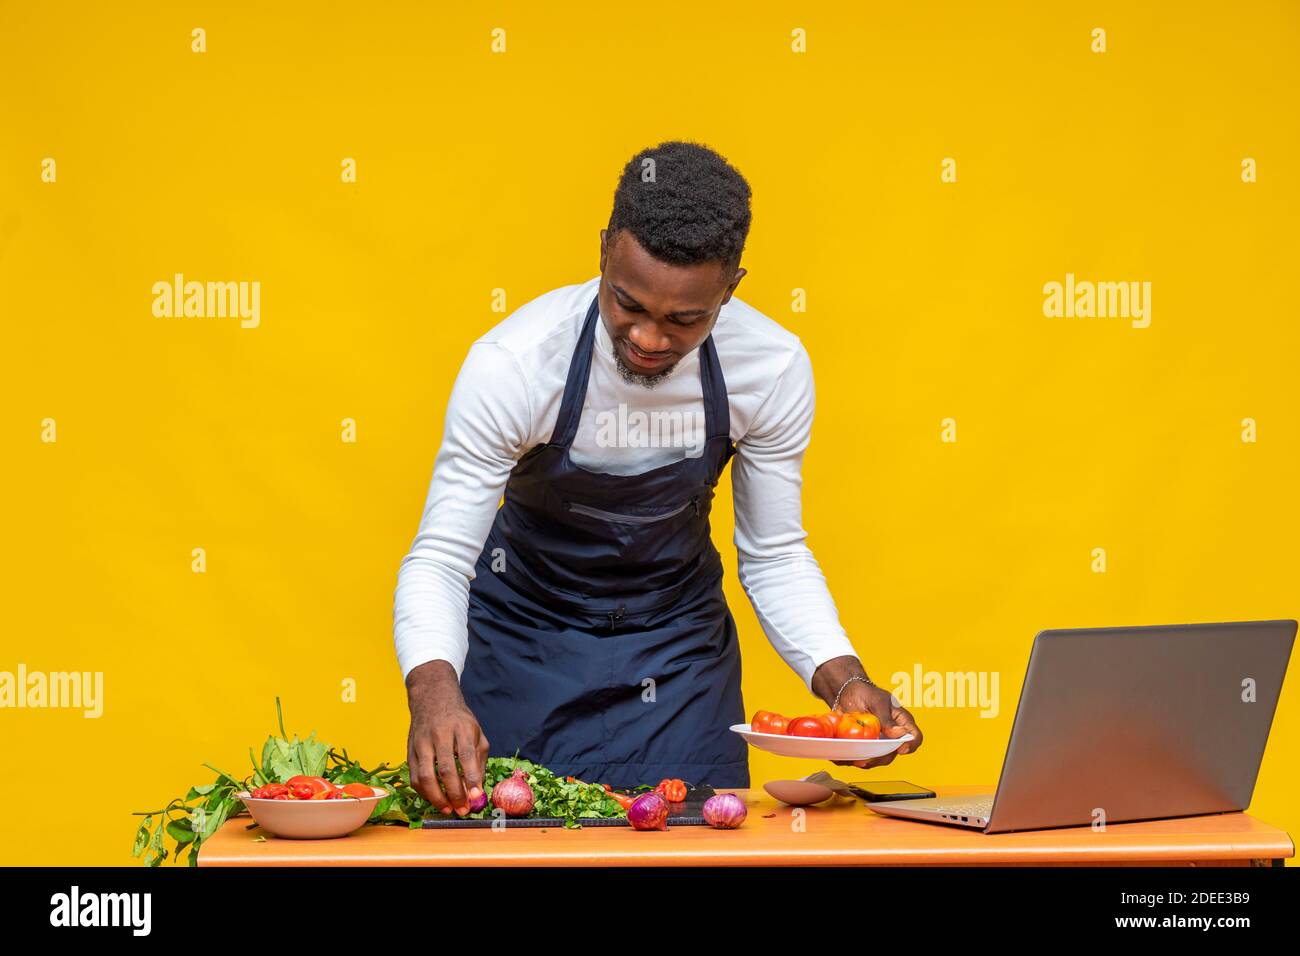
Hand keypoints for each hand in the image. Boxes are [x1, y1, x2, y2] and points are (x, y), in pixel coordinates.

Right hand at [405, 660, 489, 815]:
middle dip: (454, 793)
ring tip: (448, 809)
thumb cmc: (459, 721)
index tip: (475, 797)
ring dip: (436, 797)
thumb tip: (477, 790)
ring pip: (425, 775)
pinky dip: (424, 792)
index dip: (471, 778)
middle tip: (462, 810)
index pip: (466, 755)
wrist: (432, 700)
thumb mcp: (476, 733)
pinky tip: (435, 799)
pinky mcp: (409, 750)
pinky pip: (414, 776)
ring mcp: (421, 742)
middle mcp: (439, 734)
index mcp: (461, 728)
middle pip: (445, 768)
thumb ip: (478, 760)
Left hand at [833, 682, 922, 769]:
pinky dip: (851, 760)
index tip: (901, 750)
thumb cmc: (866, 693)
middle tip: (866, 759)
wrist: (846, 694)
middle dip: (880, 758)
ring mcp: (878, 743)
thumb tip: (899, 733)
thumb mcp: (878, 702)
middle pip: (893, 753)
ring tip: (851, 759)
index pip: (914, 737)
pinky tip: (841, 757)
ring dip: (864, 762)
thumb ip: (887, 719)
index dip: (911, 745)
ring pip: (876, 759)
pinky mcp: (864, 747)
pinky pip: (860, 758)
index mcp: (902, 722)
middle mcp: (892, 736)